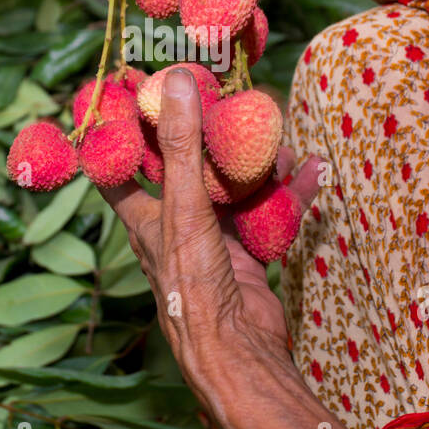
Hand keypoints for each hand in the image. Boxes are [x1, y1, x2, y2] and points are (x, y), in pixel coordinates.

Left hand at [98, 69, 318, 380]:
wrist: (237, 349)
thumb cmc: (192, 282)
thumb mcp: (183, 204)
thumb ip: (180, 144)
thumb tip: (175, 79)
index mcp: (143, 214)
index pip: (117, 163)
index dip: (118, 127)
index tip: (131, 87)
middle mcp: (174, 222)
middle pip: (185, 165)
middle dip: (206, 132)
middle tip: (225, 97)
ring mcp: (212, 237)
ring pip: (232, 186)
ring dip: (255, 162)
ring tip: (277, 140)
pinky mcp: (247, 251)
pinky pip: (267, 212)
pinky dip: (288, 193)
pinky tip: (311, 171)